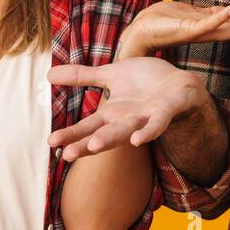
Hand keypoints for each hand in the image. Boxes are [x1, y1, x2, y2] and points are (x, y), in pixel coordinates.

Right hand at [47, 56, 209, 159]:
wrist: (181, 83)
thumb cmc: (146, 83)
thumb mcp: (111, 75)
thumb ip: (82, 76)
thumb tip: (48, 74)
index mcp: (113, 113)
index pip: (88, 126)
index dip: (71, 134)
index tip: (51, 142)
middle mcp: (128, 120)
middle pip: (104, 134)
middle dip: (86, 145)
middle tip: (66, 154)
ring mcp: (147, 117)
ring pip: (127, 131)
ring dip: (111, 139)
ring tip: (94, 146)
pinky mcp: (167, 110)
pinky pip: (158, 123)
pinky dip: (148, 131)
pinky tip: (137, 139)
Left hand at [117, 0, 229, 57]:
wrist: (142, 30)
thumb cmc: (166, 22)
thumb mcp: (195, 15)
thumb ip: (212, 15)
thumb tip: (228, 12)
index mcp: (216, 29)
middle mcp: (213, 33)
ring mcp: (201, 32)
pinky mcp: (186, 29)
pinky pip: (206, 25)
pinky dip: (218, 18)